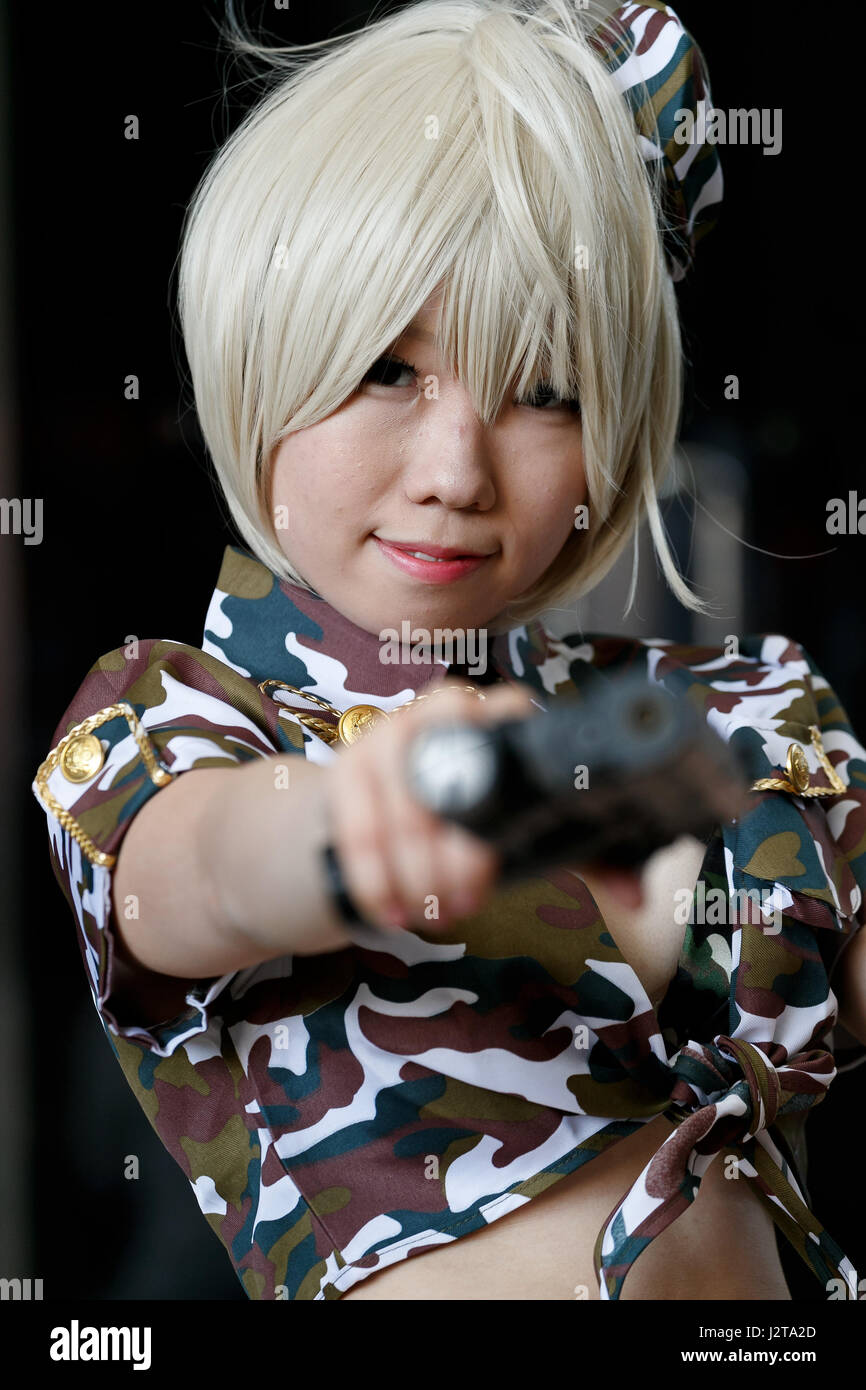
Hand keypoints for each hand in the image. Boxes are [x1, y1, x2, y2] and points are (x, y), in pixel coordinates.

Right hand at [321, 677, 538, 931]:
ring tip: (436, 916)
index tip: (517, 833)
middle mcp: (433, 712)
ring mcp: (385, 736)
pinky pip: (359, 832)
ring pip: (407, 815)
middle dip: (460, 859)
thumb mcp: (505, 810)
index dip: (515, 770)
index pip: (509, 713)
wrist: (371, 804)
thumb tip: (621, 886)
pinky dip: (376, 882)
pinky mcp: (346, 769)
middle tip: (467, 906)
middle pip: (454, 785)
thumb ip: (552, 829)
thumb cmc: (461, 812)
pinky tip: (391, 912)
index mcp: (487, 712)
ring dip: (421, 879)